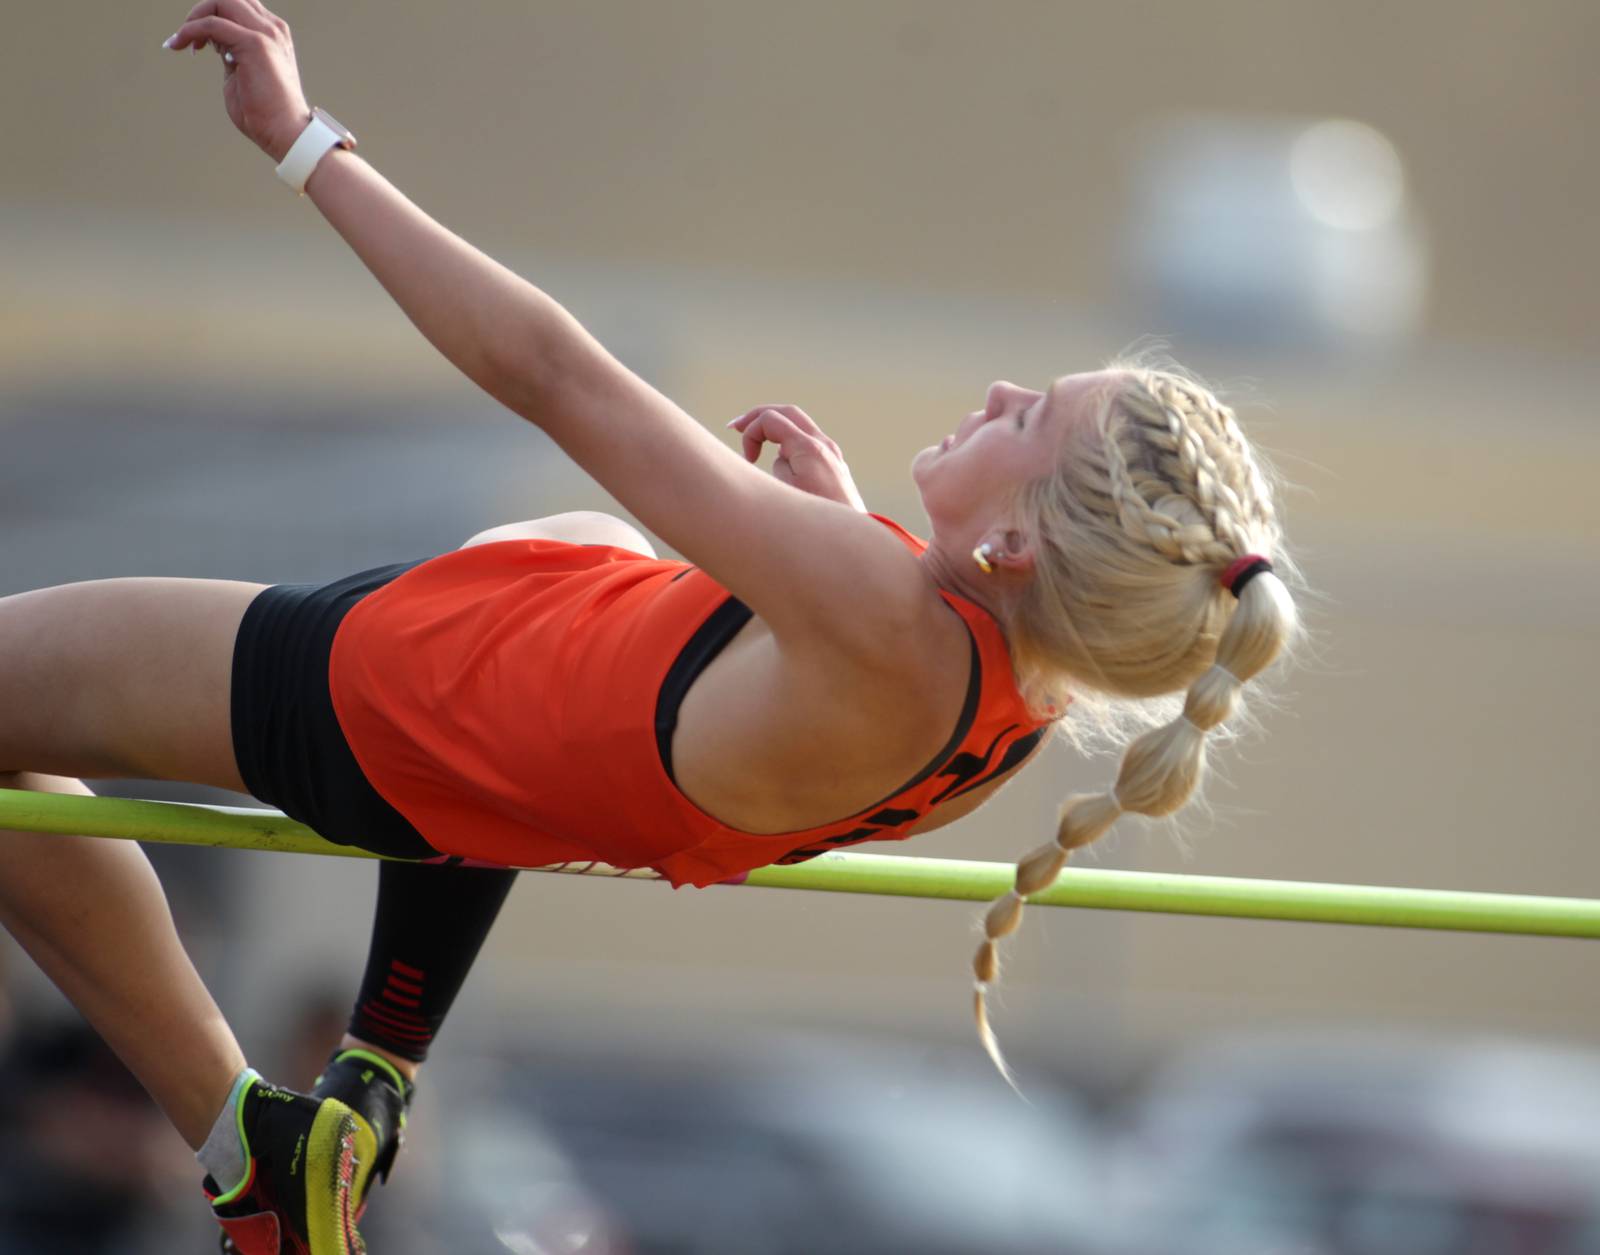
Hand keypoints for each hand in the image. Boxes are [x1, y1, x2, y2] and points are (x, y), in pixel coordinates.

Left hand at [162, 0, 310, 162]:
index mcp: (273, 33)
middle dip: (202, 11)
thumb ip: (231, 53)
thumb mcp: (243, 72)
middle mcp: (272, 28)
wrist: (285, 132)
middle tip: (189, 40)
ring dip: (195, 18)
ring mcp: (265, 34)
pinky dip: (190, 30)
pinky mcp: (253, 44)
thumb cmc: (265, 112)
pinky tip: (180, 45)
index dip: (214, 16)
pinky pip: (212, 23)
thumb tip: (213, 43)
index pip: (239, 5)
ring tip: (184, 42)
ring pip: (222, 2)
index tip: (200, 43)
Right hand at [727, 405, 867, 511]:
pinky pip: (808, 442)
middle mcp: (824, 445)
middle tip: (735, 427)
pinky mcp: (834, 466)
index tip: (747, 460)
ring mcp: (832, 454)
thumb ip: (776, 466)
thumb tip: (779, 457)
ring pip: (799, 425)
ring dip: (774, 429)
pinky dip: (788, 442)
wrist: (848, 545)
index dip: (751, 432)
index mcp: (809, 448)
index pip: (771, 419)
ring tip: (754, 445)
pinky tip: (778, 457)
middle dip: (758, 417)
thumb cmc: (814, 524)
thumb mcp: (782, 494)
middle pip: (787, 412)